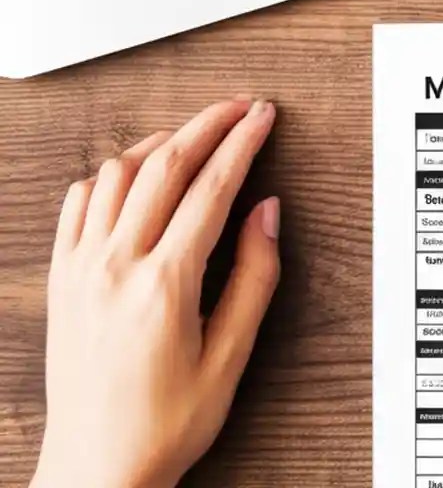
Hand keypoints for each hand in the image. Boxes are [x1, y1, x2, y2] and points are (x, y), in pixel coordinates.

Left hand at [31, 100, 280, 487]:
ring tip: (192, 136)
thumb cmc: (163, 424)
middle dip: (207, 125)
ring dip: (159, 143)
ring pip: (116, 173)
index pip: (211, 188)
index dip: (243, 142)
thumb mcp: (230, 357)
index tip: (262, 118)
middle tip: (237, 107)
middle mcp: (114, 267)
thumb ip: (255, 278)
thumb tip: (266, 214)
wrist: (96, 469)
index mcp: (164, 286)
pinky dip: (109, 175)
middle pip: (164, 164)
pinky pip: (78, 202)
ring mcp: (80, 269)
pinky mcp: (60, 279)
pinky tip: (132, 177)